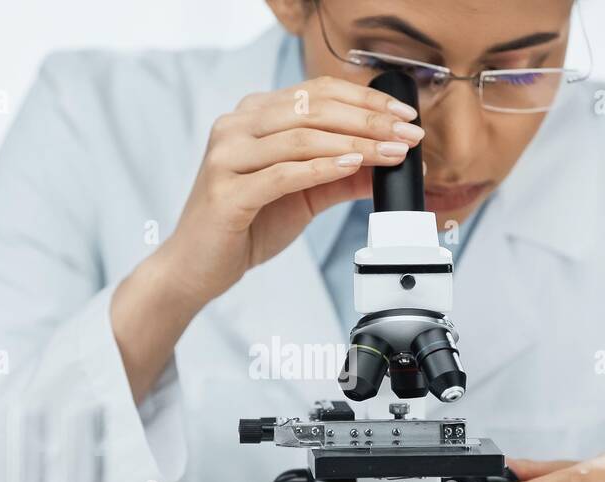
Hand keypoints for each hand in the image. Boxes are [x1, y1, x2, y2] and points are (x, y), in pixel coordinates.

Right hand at [161, 75, 423, 306]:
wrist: (196, 266)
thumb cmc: (245, 226)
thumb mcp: (303, 195)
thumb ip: (341, 176)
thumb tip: (390, 163)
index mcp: (252, 117)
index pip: (316, 92)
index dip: (365, 99)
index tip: (404, 114)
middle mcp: (235, 126)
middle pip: (313, 109)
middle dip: (369, 120)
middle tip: (409, 133)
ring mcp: (227, 157)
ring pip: (301, 137)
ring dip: (356, 144)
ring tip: (392, 151)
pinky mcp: (226, 191)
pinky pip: (283, 173)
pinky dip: (323, 168)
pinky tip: (353, 166)